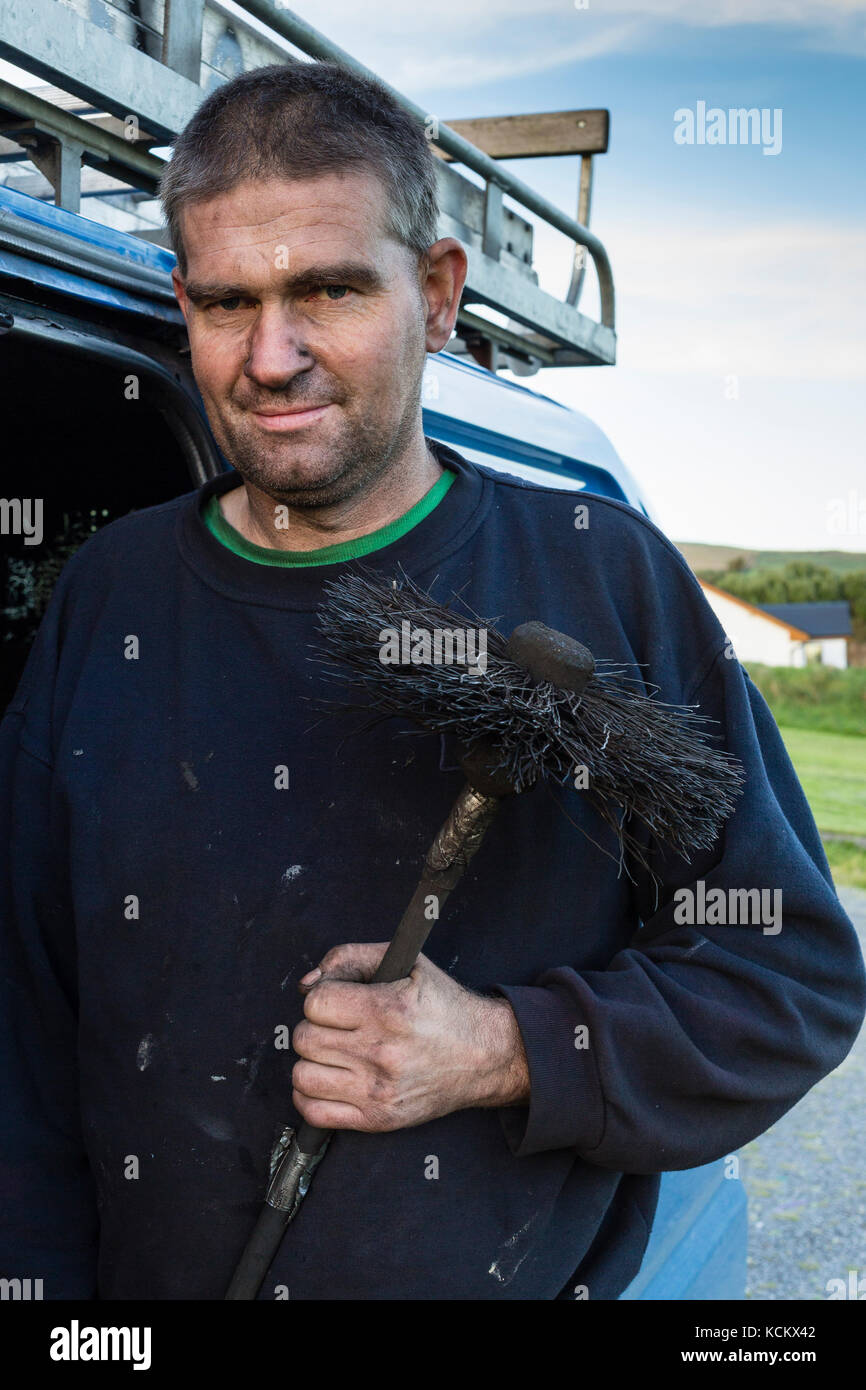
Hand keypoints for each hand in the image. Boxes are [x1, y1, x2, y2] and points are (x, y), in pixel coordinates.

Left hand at [291, 943, 529, 1132]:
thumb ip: (349, 958)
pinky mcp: (378, 1119)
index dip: (321, 998)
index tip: (337, 1001)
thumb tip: (306, 984)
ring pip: (303, 1077)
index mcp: (388, 1010)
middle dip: (314, 1027)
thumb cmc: (443, 1006)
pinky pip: (316, 1114)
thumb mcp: (406, 962)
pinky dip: (309, 1097)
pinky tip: (328, 1081)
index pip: (316, 1003)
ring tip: (333, 1054)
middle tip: (336, 1027)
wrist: (484, 1055)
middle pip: (305, 1039)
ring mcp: (378, 1091)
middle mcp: (382, 1053)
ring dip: (311, 1062)